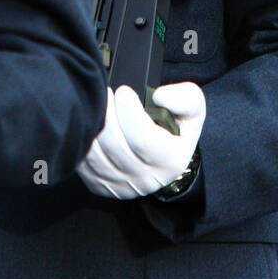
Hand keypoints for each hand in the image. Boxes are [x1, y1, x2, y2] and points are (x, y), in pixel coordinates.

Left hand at [76, 83, 204, 199]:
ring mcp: (122, 187)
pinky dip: (86, 140)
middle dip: (108, 113)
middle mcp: (147, 180)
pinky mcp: (101, 186)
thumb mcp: (193, 108)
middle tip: (108, 93)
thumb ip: (185, 98)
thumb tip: (159, 97)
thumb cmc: (176, 127)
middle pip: (116, 145)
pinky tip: (93, 124)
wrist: (163, 153)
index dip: (129, 110)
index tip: (124, 91)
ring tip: (100, 105)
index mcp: (172, 162)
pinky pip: (85, 163)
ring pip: (96, 154)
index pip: (143, 139)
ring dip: (94, 124)